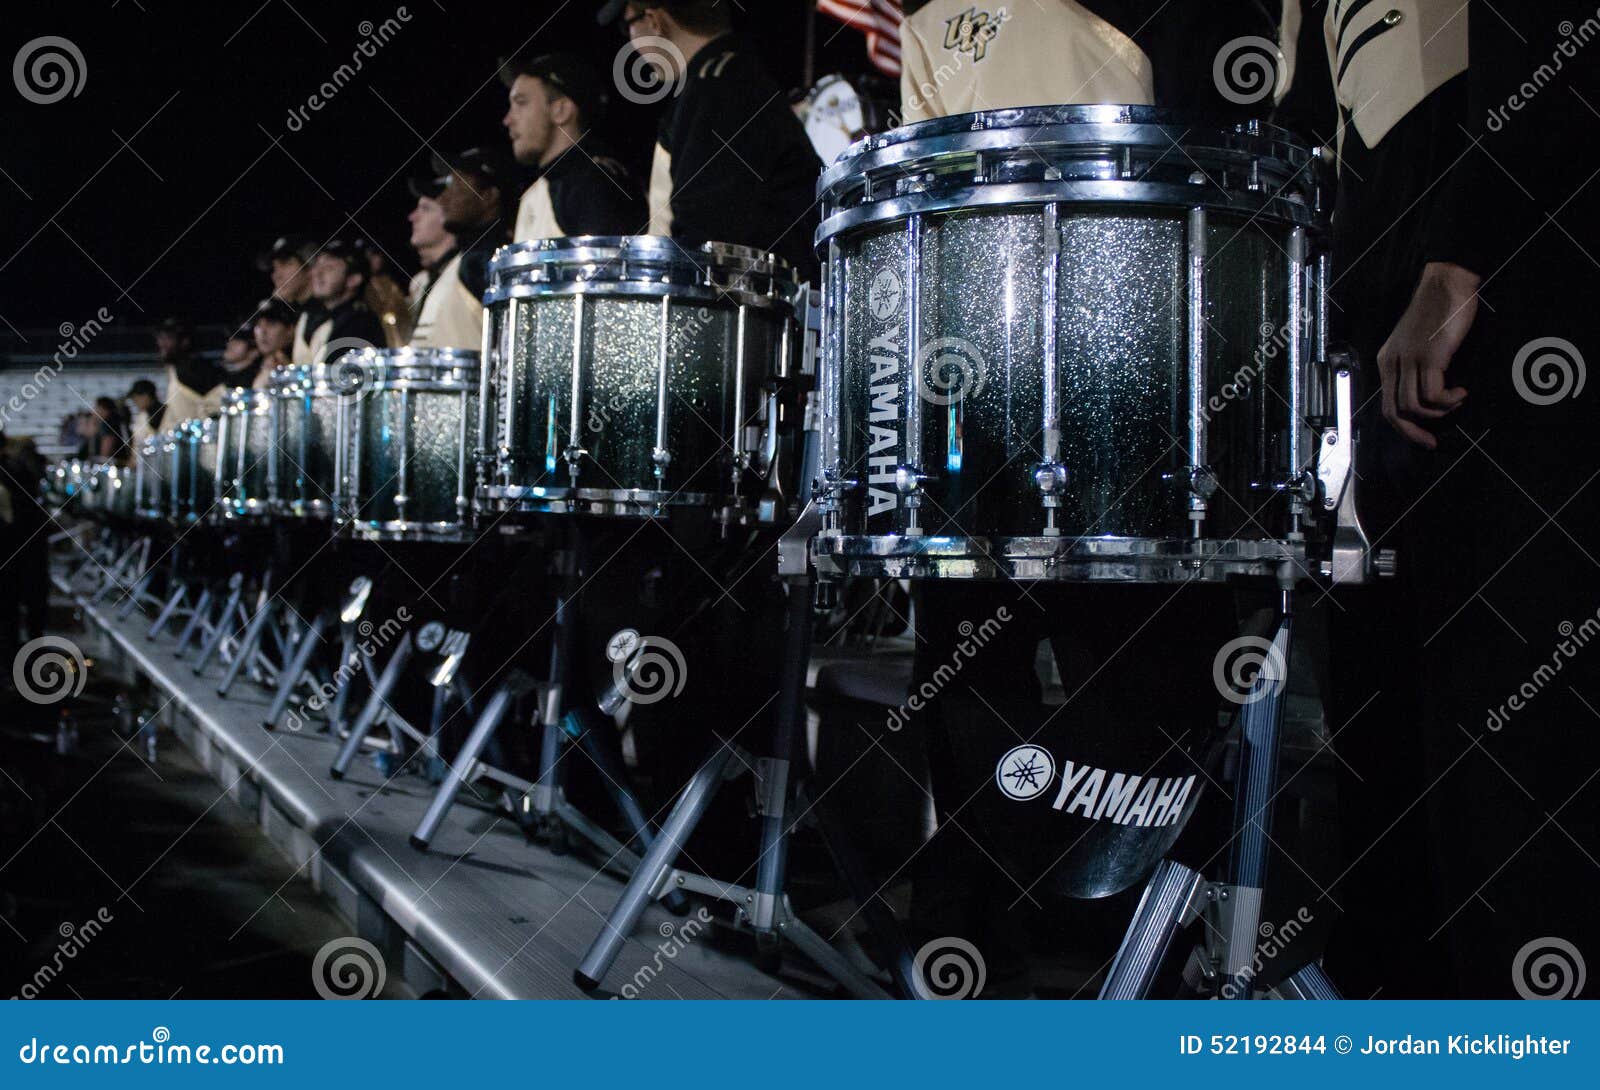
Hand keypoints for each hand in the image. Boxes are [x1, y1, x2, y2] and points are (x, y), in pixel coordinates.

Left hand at [1377, 261, 1480, 448]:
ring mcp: (1409, 360)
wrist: (1447, 283)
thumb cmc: (1438, 312)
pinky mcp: (1428, 357)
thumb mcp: (1419, 343)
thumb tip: (1430, 397)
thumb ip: (1417, 368)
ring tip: (1456, 402)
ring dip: (1438, 413)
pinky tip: (1460, 392)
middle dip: (1413, 432)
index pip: (1386, 405)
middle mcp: (1393, 363)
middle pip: (1394, 412)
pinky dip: (1447, 401)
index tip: (1422, 437)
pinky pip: (1432, 395)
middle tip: (1433, 441)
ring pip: (1413, 407)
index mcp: (1387, 361)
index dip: (1402, 427)